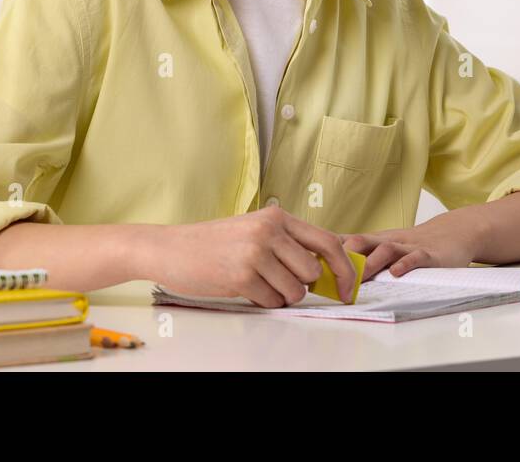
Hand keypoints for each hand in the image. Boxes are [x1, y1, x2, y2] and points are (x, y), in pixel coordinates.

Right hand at [151, 206, 358, 307]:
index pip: (328, 242)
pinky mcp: (241, 276)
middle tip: (280, 281)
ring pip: (295, 291)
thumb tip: (329, 268)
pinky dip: (263, 301)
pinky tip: (244, 287)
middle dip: (302, 285)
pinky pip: (272, 302)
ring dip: (281, 295)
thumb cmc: (215, 242)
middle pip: (313, 272)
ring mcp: (255, 253)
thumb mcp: (255, 229)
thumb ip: (289, 242)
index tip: (349, 287)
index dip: (345, 268)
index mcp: (277, 217)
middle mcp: (269, 231)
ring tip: (258, 282)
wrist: (171, 248)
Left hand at [340, 210, 486, 278]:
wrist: (453, 233)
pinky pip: (415, 258)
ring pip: (385, 250)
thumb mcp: (384, 246)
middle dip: (343, 258)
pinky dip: (405, 264)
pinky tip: (396, 273)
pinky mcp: (428, 255)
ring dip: (370, 263)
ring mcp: (408, 247)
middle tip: (329, 275)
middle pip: (360, 242)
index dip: (327, 251)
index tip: (309, 263)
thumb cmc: (414, 244)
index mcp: (375, 241)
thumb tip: (328, 267)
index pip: (345, 242)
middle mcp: (388, 241)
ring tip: (358, 277)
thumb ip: (361, 255)